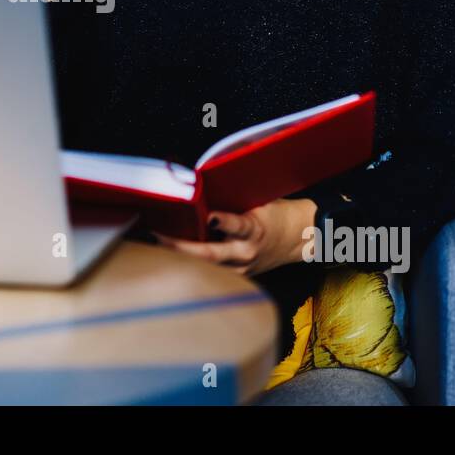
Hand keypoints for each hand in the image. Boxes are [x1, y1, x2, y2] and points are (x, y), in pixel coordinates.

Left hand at [151, 198, 317, 276]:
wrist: (298, 238)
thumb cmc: (274, 214)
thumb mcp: (259, 200)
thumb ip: (234, 196)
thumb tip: (205, 178)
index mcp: (255, 230)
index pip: (238, 226)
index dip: (223, 222)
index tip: (209, 217)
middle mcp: (246, 253)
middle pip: (211, 254)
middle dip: (183, 247)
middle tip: (159, 236)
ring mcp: (240, 268)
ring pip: (206, 267)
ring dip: (180, 256)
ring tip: (156, 244)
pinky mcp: (235, 276)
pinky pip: (209, 272)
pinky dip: (189, 263)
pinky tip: (169, 254)